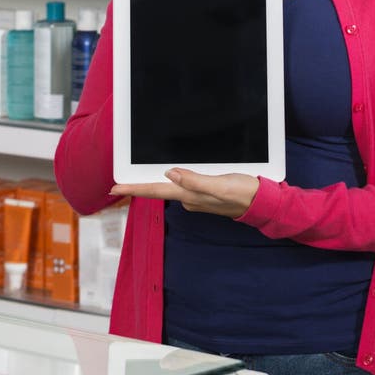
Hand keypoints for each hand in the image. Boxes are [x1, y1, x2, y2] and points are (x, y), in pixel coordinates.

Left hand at [110, 169, 258, 217]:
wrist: (261, 203)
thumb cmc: (242, 193)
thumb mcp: (219, 186)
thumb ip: (195, 181)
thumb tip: (170, 173)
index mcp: (190, 195)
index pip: (156, 190)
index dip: (134, 188)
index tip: (113, 188)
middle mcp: (190, 197)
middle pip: (159, 189)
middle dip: (140, 184)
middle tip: (120, 180)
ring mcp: (197, 196)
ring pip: (172, 186)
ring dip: (156, 180)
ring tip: (141, 173)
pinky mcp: (206, 191)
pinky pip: (185, 183)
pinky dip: (175, 177)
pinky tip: (174, 171)